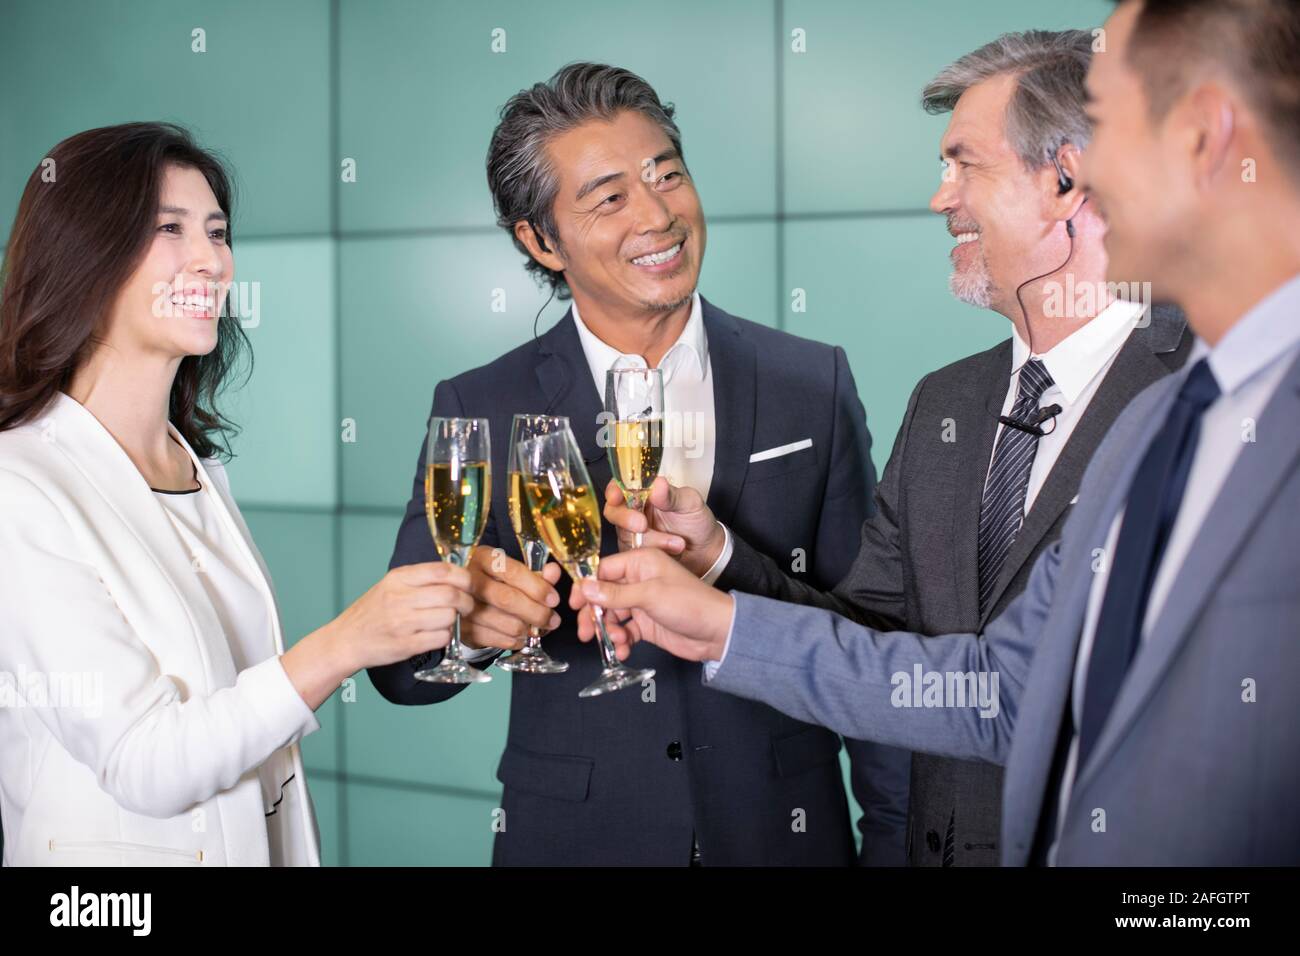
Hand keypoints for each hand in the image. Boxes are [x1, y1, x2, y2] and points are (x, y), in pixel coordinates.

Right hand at [327, 562, 477, 669]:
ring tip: (448, 621)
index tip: (469, 584)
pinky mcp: (405, 645)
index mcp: (399, 578)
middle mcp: (400, 598)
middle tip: (467, 606)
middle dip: (467, 602)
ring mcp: (402, 623)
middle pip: (451, 595)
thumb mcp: (391, 585)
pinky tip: (436, 634)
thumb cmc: (373, 612)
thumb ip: (420, 579)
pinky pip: (441, 638)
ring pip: (449, 617)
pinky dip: (445, 637)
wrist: (345, 640)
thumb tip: (457, 574)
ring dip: (455, 621)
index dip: (464, 577)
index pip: (442, 570)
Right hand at [460, 545, 562, 650]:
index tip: (554, 600)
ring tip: (537, 627)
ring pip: (506, 623)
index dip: (537, 588)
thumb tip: (553, 572)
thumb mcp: (514, 572)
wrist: (465, 599)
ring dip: (528, 629)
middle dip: (537, 612)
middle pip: (508, 599)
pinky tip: (521, 635)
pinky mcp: (462, 630)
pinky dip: (516, 640)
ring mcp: (462, 606)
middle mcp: (468, 580)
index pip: (513, 572)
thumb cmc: (496, 582)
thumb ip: (536, 573)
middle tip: (553, 620)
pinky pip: (498, 640)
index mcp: (483, 558)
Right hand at [567, 548, 733, 662]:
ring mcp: (642, 603)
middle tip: (586, 633)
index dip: (586, 587)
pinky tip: (623, 650)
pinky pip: (625, 631)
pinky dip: (621, 641)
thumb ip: (615, 594)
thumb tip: (584, 588)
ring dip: (608, 630)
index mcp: (641, 562)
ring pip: (612, 615)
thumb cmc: (690, 604)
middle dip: (594, 614)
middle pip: (604, 595)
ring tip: (613, 642)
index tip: (574, 605)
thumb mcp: (650, 595)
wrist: (718, 633)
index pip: (603, 570)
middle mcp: (639, 580)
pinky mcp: (647, 624)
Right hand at [603, 476, 724, 575]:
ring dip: (651, 540)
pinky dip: (652, 552)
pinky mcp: (635, 552)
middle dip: (626, 519)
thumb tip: (658, 484)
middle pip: (614, 511)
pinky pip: (633, 552)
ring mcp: (632, 532)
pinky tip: (672, 551)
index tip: (617, 496)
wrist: (706, 552)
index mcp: (645, 492)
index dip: (614, 490)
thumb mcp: (690, 503)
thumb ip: (672, 495)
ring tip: (678, 543)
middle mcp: (635, 511)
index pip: (621, 486)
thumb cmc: (696, 522)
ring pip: (625, 535)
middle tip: (643, 525)